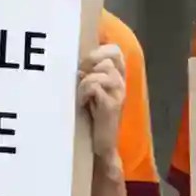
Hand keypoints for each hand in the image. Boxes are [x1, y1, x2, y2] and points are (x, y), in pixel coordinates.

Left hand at [78, 44, 125, 159]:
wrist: (101, 145)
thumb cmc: (91, 117)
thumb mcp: (91, 92)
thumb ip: (88, 74)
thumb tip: (73, 60)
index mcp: (118, 77)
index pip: (114, 50)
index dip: (98, 51)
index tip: (84, 65)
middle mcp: (122, 82)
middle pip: (108, 56)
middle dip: (89, 62)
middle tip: (80, 78)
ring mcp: (119, 93)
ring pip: (102, 69)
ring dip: (85, 80)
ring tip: (81, 95)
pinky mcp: (112, 105)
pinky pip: (95, 85)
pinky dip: (84, 92)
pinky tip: (83, 103)